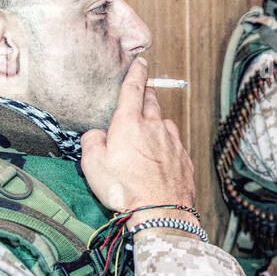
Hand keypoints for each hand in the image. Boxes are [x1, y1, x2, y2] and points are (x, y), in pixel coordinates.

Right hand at [81, 57, 195, 223]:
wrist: (160, 213)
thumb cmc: (124, 189)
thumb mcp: (92, 165)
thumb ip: (92, 141)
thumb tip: (97, 134)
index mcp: (130, 124)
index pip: (133, 89)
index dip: (136, 73)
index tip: (141, 62)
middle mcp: (155, 127)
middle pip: (152, 102)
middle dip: (147, 94)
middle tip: (144, 91)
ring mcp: (173, 142)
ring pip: (165, 123)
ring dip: (157, 122)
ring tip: (149, 131)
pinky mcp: (184, 159)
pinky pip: (175, 143)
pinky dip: (167, 144)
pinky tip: (162, 155)